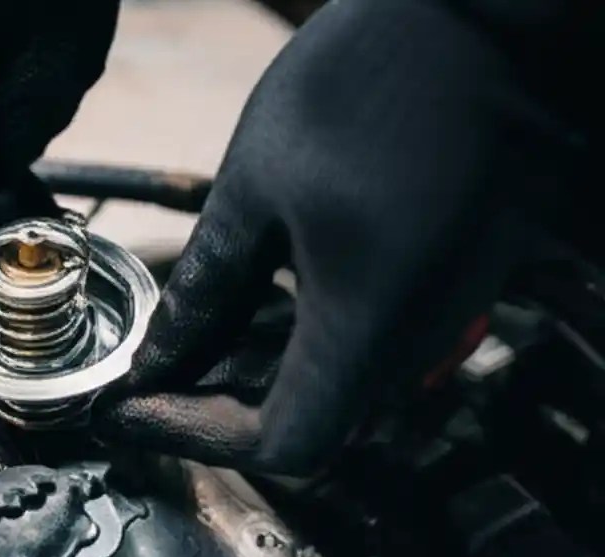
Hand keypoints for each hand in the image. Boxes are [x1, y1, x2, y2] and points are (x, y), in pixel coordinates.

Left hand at [94, 0, 588, 474]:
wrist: (488, 19)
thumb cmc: (375, 79)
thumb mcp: (257, 186)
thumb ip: (204, 288)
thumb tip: (158, 356)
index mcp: (370, 322)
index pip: (283, 444)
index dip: (198, 434)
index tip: (138, 408)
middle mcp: (423, 338)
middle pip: (316, 426)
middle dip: (220, 407)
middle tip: (153, 374)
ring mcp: (449, 313)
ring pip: (346, 389)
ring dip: (260, 373)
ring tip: (190, 335)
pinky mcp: (456, 282)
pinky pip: (376, 344)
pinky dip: (304, 340)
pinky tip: (254, 300)